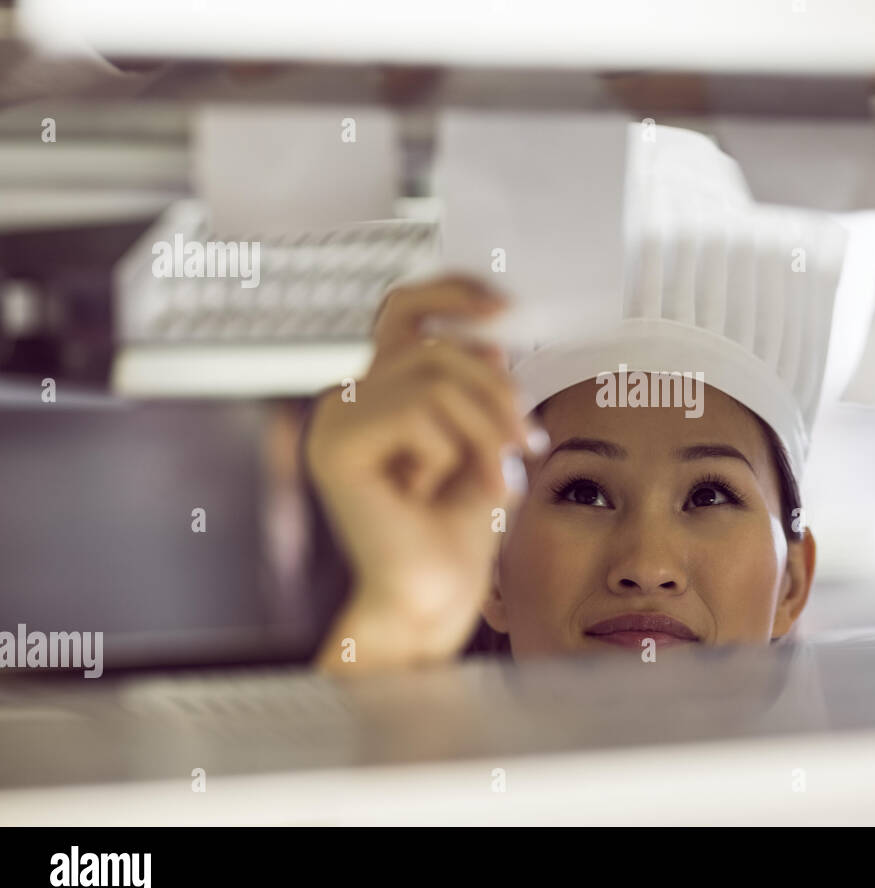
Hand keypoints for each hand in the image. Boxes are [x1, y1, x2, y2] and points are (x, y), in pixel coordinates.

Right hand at [306, 275, 531, 670]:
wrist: (435, 595)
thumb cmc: (459, 528)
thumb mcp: (483, 440)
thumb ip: (477, 388)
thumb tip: (492, 343)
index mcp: (379, 391)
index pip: (405, 311)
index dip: (452, 292)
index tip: (504, 307)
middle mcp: (348, 397)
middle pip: (437, 346)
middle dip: (498, 393)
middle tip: (527, 445)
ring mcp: (335, 419)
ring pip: (437, 377)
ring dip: (485, 431)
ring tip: (495, 478)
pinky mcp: (335, 445)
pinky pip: (419, 412)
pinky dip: (451, 453)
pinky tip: (433, 493)